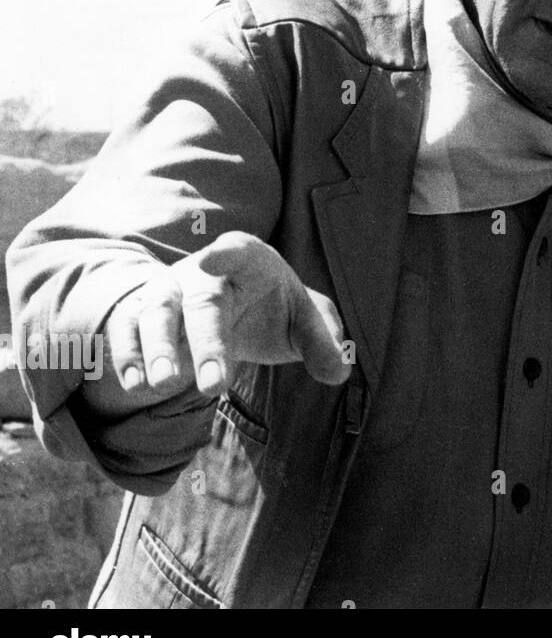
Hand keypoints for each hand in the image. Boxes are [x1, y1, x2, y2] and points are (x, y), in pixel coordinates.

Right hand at [105, 231, 351, 397]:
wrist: (227, 304)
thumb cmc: (271, 308)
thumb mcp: (303, 320)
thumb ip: (323, 341)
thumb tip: (339, 371)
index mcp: (249, 260)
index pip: (240, 253)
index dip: (227, 255)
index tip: (213, 259)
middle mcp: (203, 271)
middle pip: (203, 302)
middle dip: (207, 341)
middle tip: (213, 384)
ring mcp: (168, 291)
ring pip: (157, 313)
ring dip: (158, 348)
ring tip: (162, 384)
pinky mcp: (141, 315)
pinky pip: (127, 329)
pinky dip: (126, 354)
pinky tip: (134, 384)